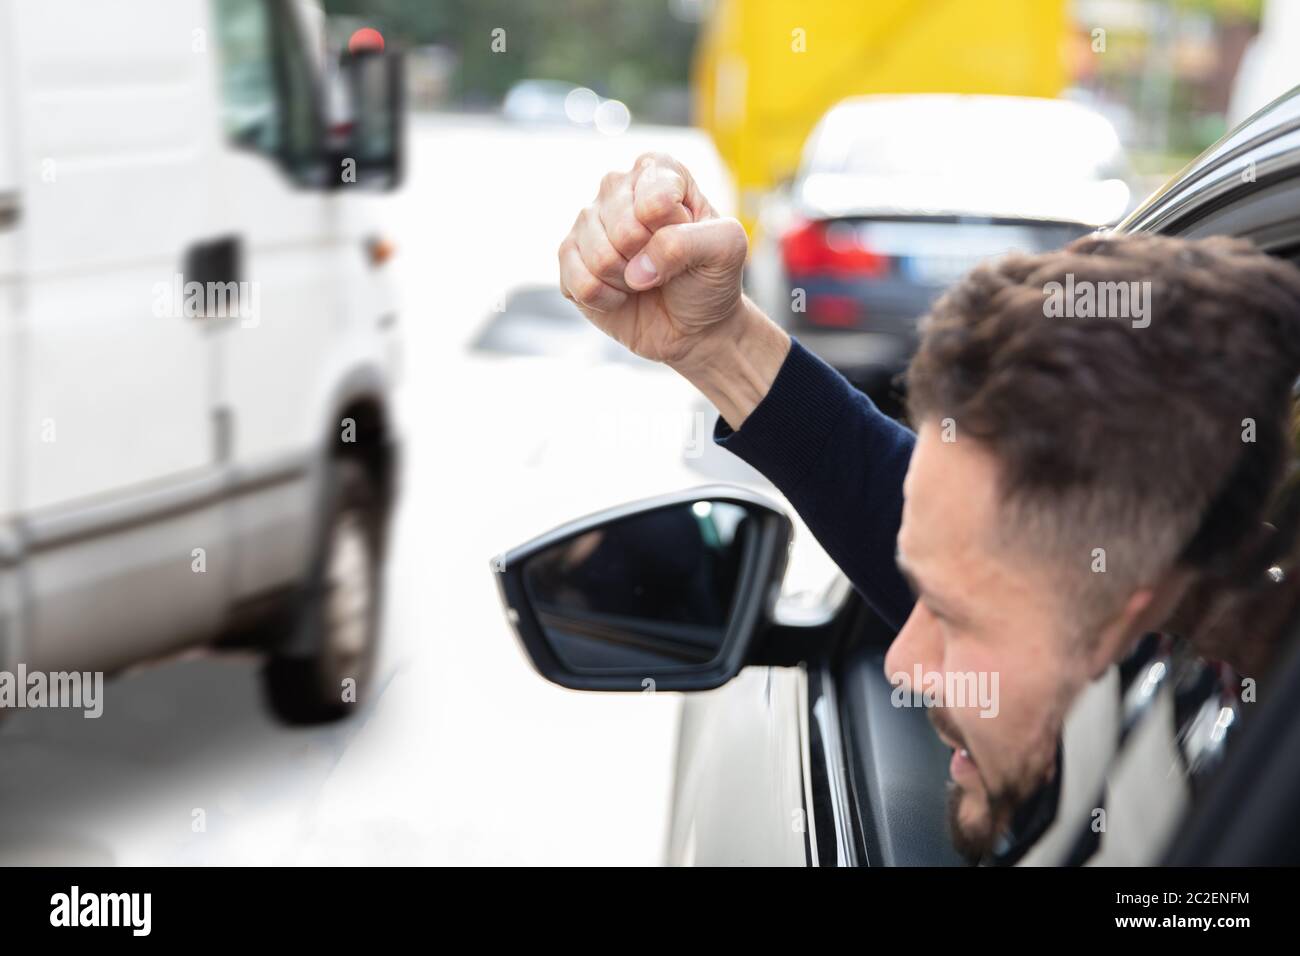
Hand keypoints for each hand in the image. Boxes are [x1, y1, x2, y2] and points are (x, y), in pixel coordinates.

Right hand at [558, 152, 748, 367]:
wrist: (693, 325)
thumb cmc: (709, 278)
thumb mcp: (724, 250)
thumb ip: (685, 242)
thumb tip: (637, 267)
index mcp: (658, 171)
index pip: (656, 197)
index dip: (672, 229)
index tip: (686, 237)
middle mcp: (618, 189)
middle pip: (622, 227)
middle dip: (648, 258)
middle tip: (663, 265)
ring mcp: (589, 223)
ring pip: (598, 256)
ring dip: (628, 281)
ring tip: (642, 279)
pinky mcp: (570, 260)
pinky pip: (578, 282)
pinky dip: (606, 299)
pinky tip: (620, 295)